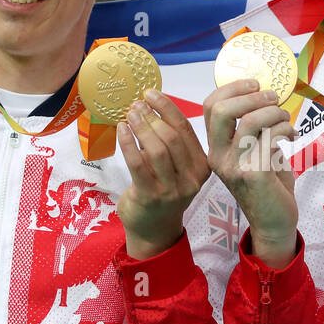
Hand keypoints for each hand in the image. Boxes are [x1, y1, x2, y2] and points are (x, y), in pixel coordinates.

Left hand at [116, 88, 211, 258]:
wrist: (154, 230)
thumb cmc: (164, 192)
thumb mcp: (177, 169)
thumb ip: (171, 144)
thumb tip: (150, 107)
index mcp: (202, 166)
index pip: (186, 129)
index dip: (167, 107)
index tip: (151, 93)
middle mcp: (192, 177)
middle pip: (172, 136)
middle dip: (152, 116)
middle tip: (136, 104)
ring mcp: (172, 188)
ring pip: (158, 148)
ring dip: (141, 127)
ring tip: (129, 115)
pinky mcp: (151, 196)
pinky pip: (139, 163)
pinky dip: (128, 143)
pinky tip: (121, 130)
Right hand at [203, 80, 297, 265]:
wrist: (273, 222)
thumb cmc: (267, 185)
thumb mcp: (253, 152)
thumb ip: (253, 128)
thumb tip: (266, 95)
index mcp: (215, 148)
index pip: (209, 106)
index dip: (232, 88)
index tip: (256, 84)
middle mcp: (218, 157)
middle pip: (221, 110)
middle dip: (251, 96)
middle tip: (273, 98)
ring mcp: (234, 166)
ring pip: (249, 120)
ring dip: (274, 112)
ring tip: (286, 119)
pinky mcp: (255, 174)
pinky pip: (270, 137)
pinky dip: (285, 128)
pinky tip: (292, 135)